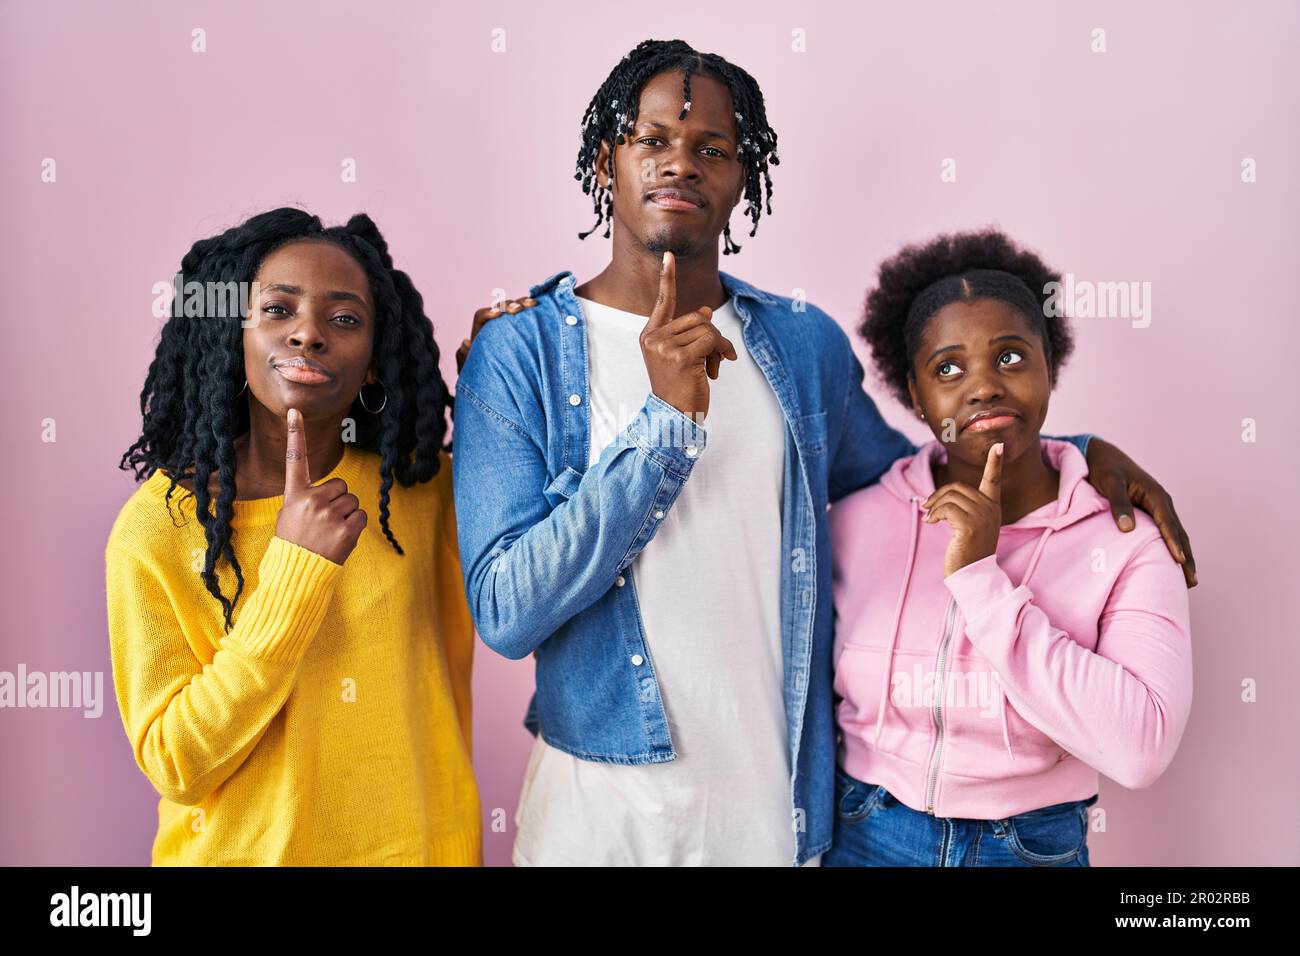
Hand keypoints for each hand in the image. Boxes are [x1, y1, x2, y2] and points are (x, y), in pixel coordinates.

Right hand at [274, 408, 367, 564]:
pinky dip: (354, 524)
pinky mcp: (346, 528)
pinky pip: (360, 514)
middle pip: (340, 484)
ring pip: (352, 499)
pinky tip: (340, 536)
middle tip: (324, 519)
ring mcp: (329, 515)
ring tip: (330, 529)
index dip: (294, 434)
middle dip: (338, 499)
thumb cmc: (295, 541)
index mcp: (294, 495)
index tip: (294, 412)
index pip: (294, 459)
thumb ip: (306, 498)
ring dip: (346, 512)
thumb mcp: (289, 515)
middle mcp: (311, 501)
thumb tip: (330, 493)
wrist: (299, 571)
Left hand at [455, 294, 537, 371]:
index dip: (488, 313)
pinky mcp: (524, 328)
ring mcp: (510, 326)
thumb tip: (466, 342)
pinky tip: (542, 308)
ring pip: (515, 308)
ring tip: (533, 305)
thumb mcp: (471, 372)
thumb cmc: (482, 378)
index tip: (497, 314)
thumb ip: (464, 358)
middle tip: (519, 309)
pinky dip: (534, 310)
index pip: (481, 316)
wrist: (497, 386)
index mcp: (480, 333)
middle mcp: (495, 326)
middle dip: (508, 305)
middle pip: (500, 307)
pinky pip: (528, 315)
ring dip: (523, 303)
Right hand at [639, 251, 737, 420]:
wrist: (674, 418)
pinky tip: (715, 372)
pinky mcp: (679, 357)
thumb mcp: (681, 357)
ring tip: (713, 368)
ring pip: (708, 328)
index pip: (663, 302)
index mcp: (649, 336)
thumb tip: (707, 310)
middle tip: (714, 360)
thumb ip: (690, 333)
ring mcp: (664, 347)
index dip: (667, 278)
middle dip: (713, 337)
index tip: (668, 255)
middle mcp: (653, 338)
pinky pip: (713, 340)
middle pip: (698, 317)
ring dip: (719, 348)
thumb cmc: (680, 388)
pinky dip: (722, 353)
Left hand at [924, 441, 1003, 576]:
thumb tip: (935, 498)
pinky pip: (946, 508)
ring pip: (950, 497)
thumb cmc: (968, 550)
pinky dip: (934, 513)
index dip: (995, 462)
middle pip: (958, 487)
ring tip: (929, 517)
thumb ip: (962, 508)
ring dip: (934, 505)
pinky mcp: (970, 525)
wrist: (973, 575)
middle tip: (927, 507)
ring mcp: (982, 516)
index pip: (993, 480)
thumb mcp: (970, 525)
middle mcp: (990, 508)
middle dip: (939, 495)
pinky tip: (931, 522)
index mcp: (992, 506)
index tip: (998, 445)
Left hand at [1084, 438, 1195, 586]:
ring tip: (1188, 579)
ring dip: (1183, 554)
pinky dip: (1172, 546)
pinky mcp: (1151, 511)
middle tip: (1191, 580)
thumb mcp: (1110, 483)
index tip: (1179, 561)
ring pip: (1175, 534)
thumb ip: (1119, 504)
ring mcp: (1158, 507)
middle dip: (1186, 556)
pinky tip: (1172, 561)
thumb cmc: (1105, 469)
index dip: (1174, 542)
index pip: (1168, 523)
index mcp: (1155, 494)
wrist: (1103, 456)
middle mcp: (1161, 501)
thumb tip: (1128, 528)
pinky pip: (1166, 531)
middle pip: (1178, 532)